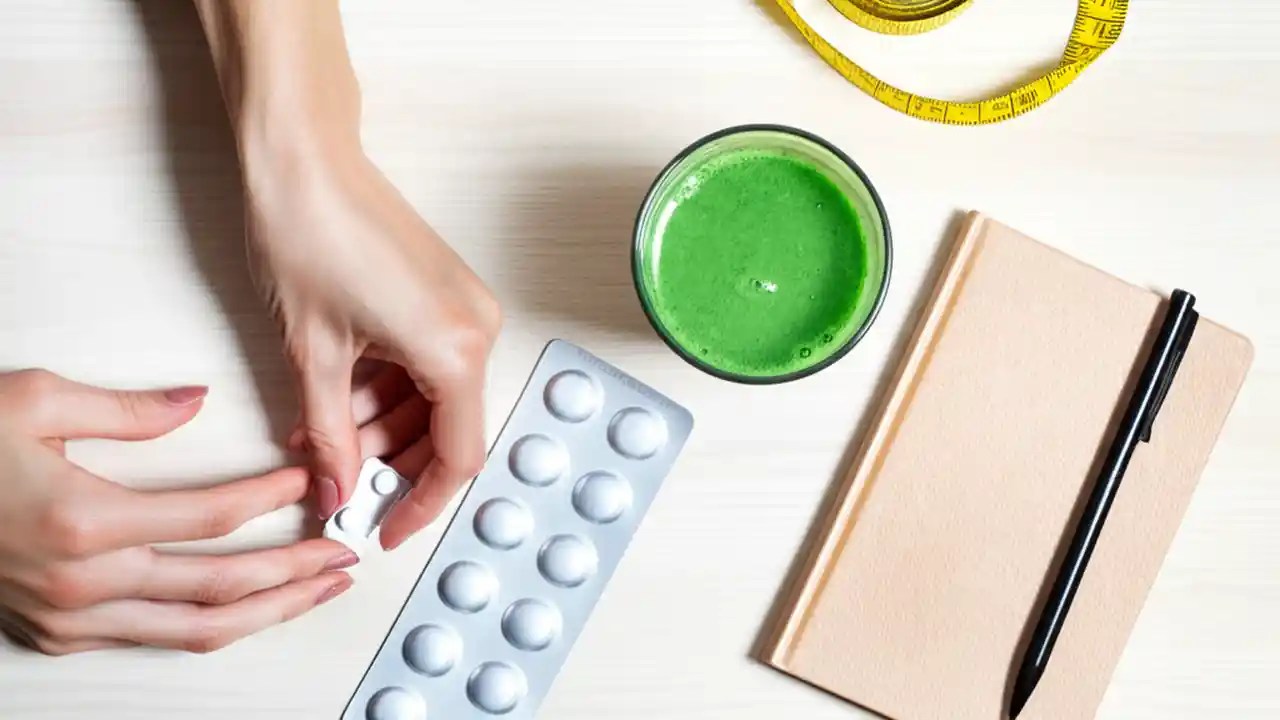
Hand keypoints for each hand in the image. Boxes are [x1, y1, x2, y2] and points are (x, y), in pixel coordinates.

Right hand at [0, 370, 355, 654]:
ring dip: (268, 611)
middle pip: (220, 587)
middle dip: (296, 571)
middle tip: (345, 553)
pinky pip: (153, 640)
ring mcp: (68, 618)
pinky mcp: (56, 634)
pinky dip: (210, 625)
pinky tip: (247, 607)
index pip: (211, 517)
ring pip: (195, 629)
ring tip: (318, 590)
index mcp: (83, 521)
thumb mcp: (34, 400)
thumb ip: (128, 409)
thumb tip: (196, 402)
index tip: (310, 483)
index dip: (272, 500)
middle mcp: (82, 582)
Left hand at [245, 145, 500, 549]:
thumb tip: (336, 493)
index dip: (420, 505)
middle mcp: (477, 331)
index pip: (457, 458)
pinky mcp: (447, 294)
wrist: (304, 155)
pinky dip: (389, 390)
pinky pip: (429, 365)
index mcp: (455, 352)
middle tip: (334, 478)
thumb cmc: (309, 235)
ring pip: (435, 399)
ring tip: (319, 432)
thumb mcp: (313, 355)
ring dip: (383, 426)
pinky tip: (339, 397)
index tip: (385, 530)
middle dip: (389, 461)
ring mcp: (466, 309)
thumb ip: (332, 436)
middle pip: (447, 430)